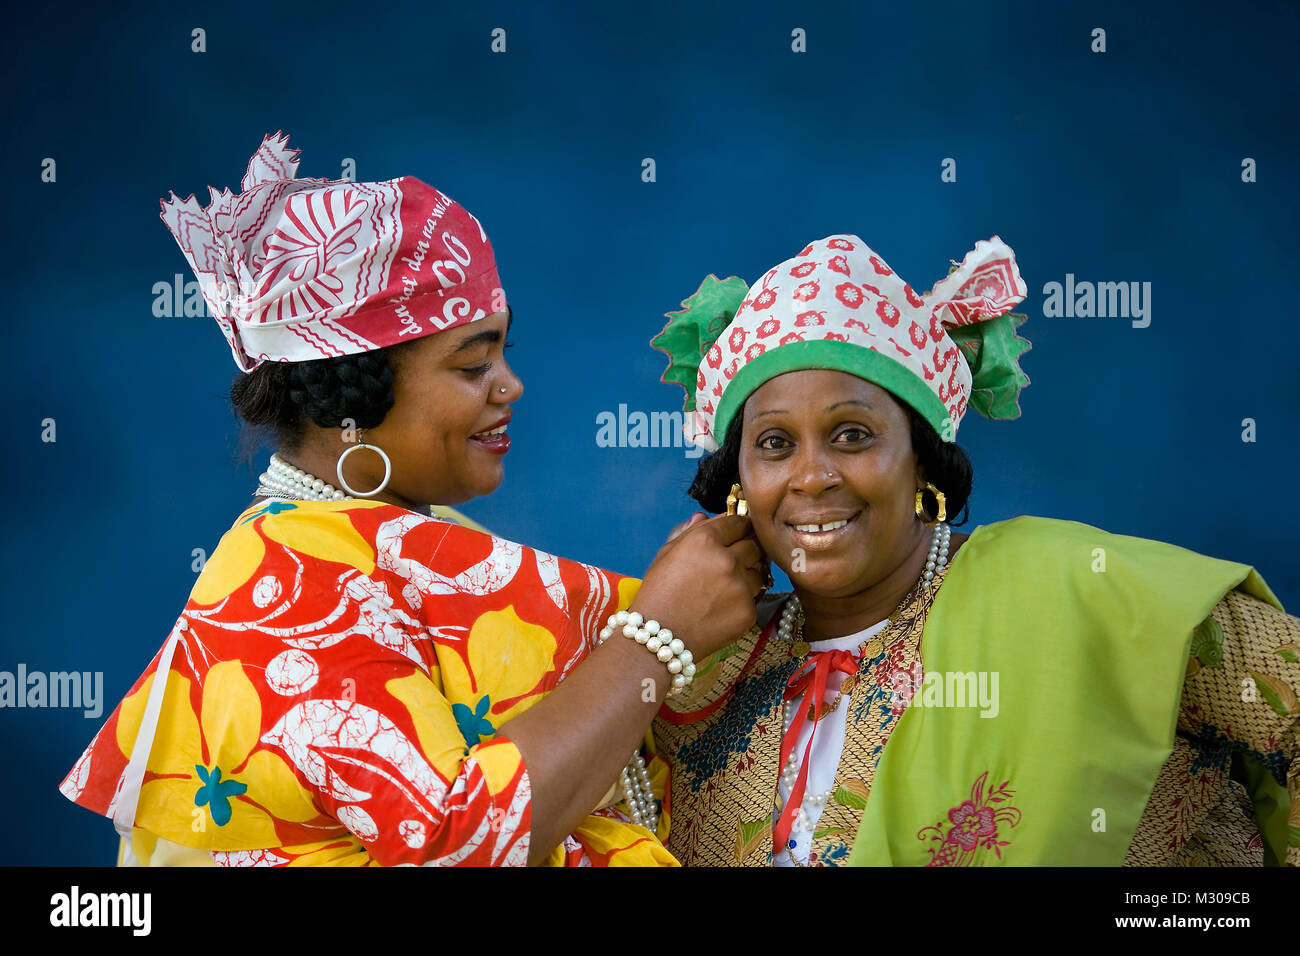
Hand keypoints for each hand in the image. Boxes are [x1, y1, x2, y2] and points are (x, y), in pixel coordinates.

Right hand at [633, 514, 762, 660]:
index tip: (739, 532)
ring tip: (726, 587)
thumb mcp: (665, 554)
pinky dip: (743, 600)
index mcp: (705, 540)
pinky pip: (754, 598)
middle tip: (735, 560)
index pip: (739, 522)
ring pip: (759, 571)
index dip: (739, 527)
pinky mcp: (748, 611)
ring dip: (748, 575)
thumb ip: (688, 531)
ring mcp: (740, 587)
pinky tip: (723, 606)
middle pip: (755, 545)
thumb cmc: (658, 594)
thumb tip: (704, 517)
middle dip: (747, 549)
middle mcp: (727, 560)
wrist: (661, 637)